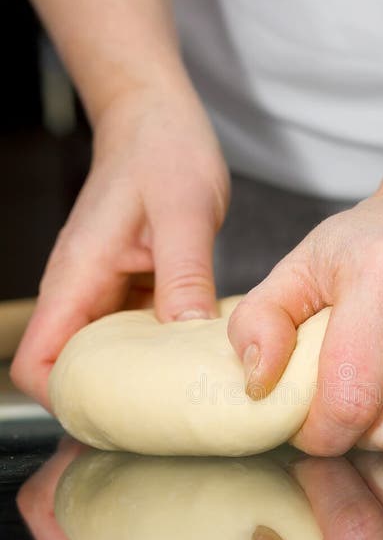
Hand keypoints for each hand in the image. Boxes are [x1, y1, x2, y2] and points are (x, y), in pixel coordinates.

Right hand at [11, 82, 229, 408]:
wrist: (157, 120)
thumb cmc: (162, 152)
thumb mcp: (184, 215)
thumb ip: (185, 278)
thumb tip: (189, 339)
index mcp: (76, 277)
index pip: (36, 361)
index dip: (61, 398)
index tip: (108, 417)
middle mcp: (80, 289)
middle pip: (68, 369)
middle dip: (104, 400)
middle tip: (158, 419)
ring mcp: (102, 289)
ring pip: (103, 355)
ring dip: (134, 378)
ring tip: (178, 396)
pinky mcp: (126, 285)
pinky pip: (132, 333)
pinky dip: (154, 351)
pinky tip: (189, 357)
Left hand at [18, 442, 245, 539]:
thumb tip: (214, 514)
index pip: (43, 505)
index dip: (66, 464)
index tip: (117, 439)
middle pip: (65, 481)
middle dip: (99, 444)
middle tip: (155, 425)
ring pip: (96, 484)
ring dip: (126, 455)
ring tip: (173, 437)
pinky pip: (129, 497)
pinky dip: (150, 474)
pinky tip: (189, 466)